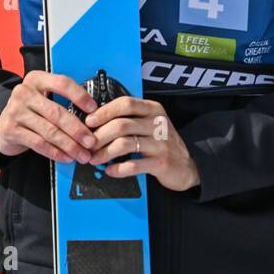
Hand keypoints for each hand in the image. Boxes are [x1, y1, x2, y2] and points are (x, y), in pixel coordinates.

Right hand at [0, 69, 97, 162]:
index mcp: (37, 79)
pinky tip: (66, 157)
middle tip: (91, 141)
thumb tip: (93, 116)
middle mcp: (24, 93)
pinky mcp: (10, 130)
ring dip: (69, 145)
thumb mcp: (44, 97)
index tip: (94, 109)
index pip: (62, 84)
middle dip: (78, 130)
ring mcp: (15, 111)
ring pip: (49, 131)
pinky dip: (55, 152)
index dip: (80, 96)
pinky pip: (38, 143)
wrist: (4, 124)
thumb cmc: (32, 110)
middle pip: (57, 112)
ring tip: (82, 154)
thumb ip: (63, 100)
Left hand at [85, 96, 200, 191]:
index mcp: (153, 110)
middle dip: (99, 136)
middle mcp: (158, 124)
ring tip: (94, 159)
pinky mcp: (161, 163)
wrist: (186, 165)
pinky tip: (110, 170)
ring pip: (124, 144)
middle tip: (88, 145)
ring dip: (104, 153)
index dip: (104, 112)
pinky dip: (117, 169)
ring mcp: (161, 143)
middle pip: (121, 125)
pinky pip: (133, 165)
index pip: (126, 103)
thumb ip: (129, 118)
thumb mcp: (150, 123)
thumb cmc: (162, 143)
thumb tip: (96, 121)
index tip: (89, 121)